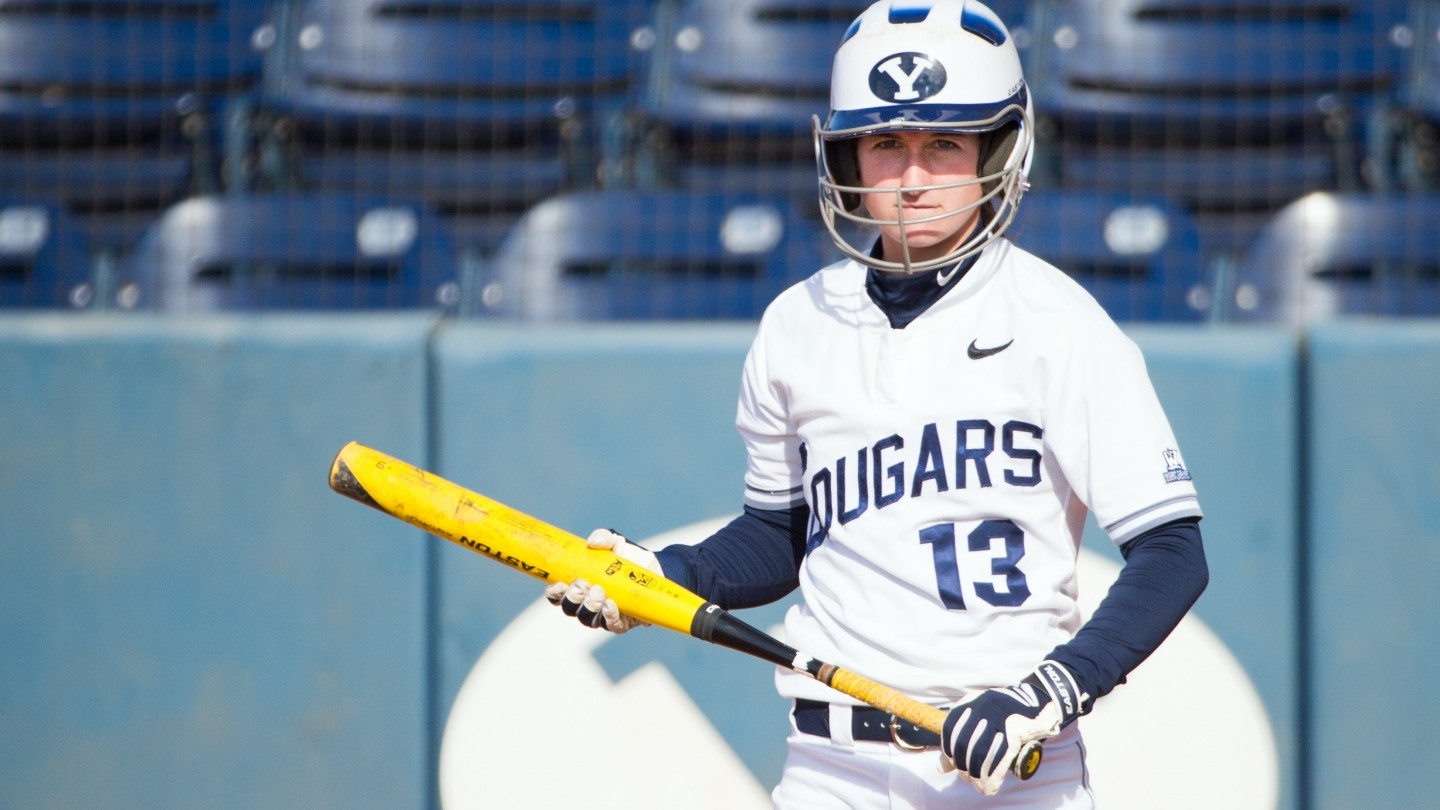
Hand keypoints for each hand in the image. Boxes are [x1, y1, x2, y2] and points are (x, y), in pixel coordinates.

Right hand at [542, 529, 658, 633]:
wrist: (657, 570)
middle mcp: (586, 603)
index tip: (560, 583)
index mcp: (578, 586)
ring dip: (590, 606)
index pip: (557, 595)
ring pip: (587, 619)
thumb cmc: (629, 557)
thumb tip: (593, 542)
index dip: (554, 592)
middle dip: (572, 598)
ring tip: (600, 591)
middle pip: (569, 609)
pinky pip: (610, 625)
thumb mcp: (616, 543)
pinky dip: (608, 616)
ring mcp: (602, 615)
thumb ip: (604, 537)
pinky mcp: (620, 623)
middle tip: (584, 584)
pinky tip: (611, 604)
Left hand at [940, 661, 1086, 795]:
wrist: (1038, 702)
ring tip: (979, 785)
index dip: (950, 753)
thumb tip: (941, 768)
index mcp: (972, 701)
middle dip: (963, 767)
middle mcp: (983, 706)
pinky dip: (993, 777)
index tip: (955, 765)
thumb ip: (959, 741)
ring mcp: (1000, 718)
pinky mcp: (1016, 732)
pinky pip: (1000, 759)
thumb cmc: (1004, 714)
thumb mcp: (979, 719)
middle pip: (963, 744)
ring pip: (981, 754)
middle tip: (968, 778)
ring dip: (977, 775)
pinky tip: (990, 788)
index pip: (950, 730)